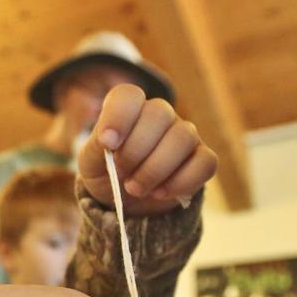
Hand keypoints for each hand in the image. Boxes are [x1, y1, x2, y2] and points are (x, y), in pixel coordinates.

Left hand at [77, 84, 217, 215]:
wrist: (125, 202)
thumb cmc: (106, 174)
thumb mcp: (91, 163)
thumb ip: (96, 147)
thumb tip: (109, 140)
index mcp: (129, 110)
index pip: (128, 95)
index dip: (119, 116)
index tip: (107, 143)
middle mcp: (161, 116)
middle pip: (160, 113)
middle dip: (136, 150)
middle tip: (122, 173)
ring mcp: (184, 136)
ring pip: (184, 137)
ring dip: (156, 169)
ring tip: (135, 188)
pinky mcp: (202, 160)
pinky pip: (206, 162)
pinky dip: (182, 181)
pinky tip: (161, 193)